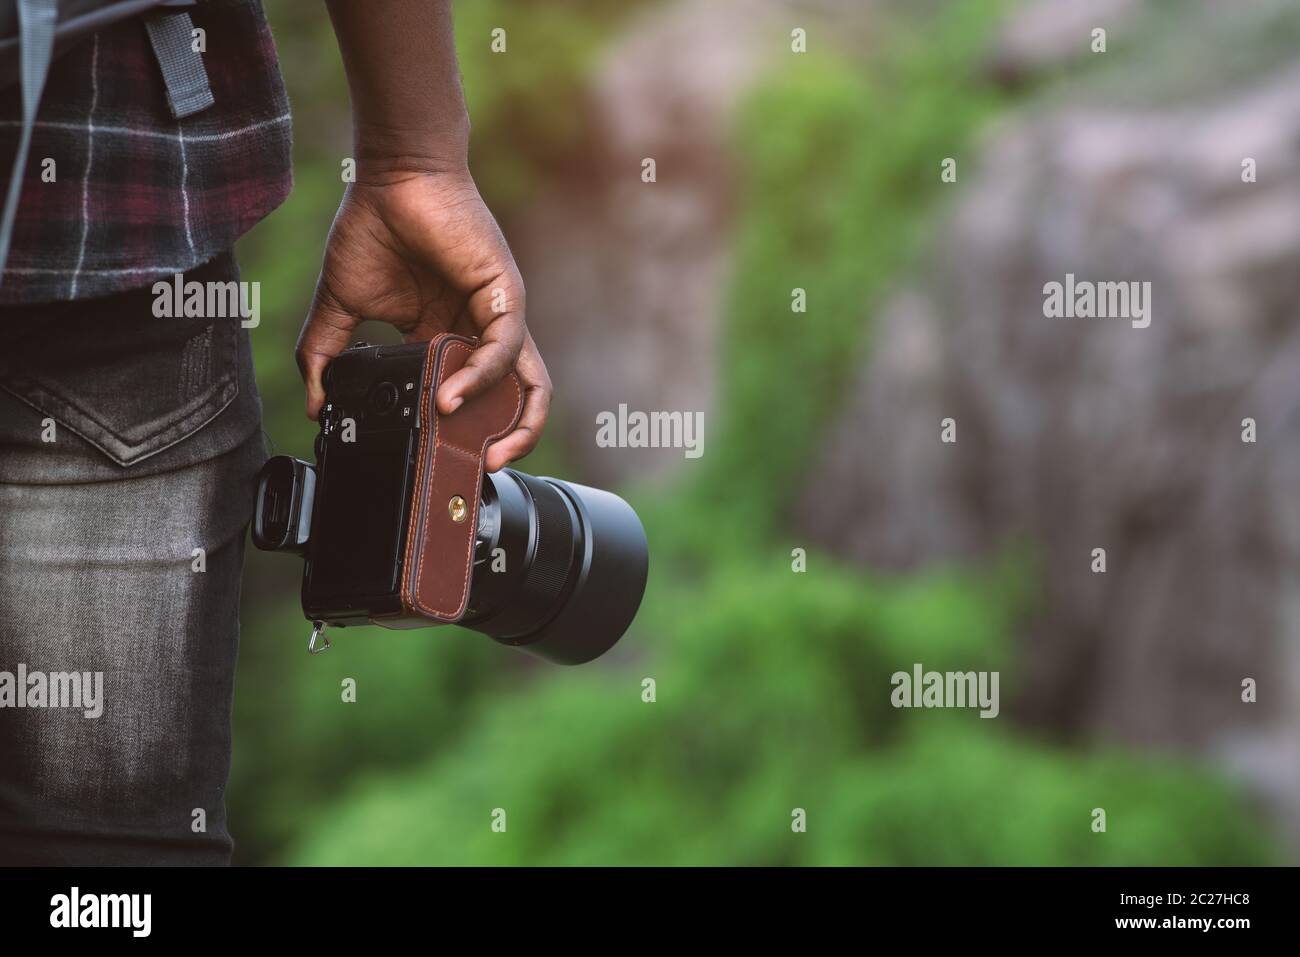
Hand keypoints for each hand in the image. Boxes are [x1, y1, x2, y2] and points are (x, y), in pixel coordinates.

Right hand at [296, 166, 550, 470]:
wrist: (391, 176)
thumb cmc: (375, 227)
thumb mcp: (343, 304)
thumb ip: (325, 354)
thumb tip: (314, 404)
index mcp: (447, 339)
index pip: (471, 400)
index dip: (466, 435)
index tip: (444, 463)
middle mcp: (479, 334)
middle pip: (513, 402)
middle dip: (507, 443)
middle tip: (478, 471)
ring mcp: (497, 317)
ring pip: (528, 384)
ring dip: (513, 425)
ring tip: (484, 453)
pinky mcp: (504, 296)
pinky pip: (505, 349)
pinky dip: (481, 378)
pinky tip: (449, 397)